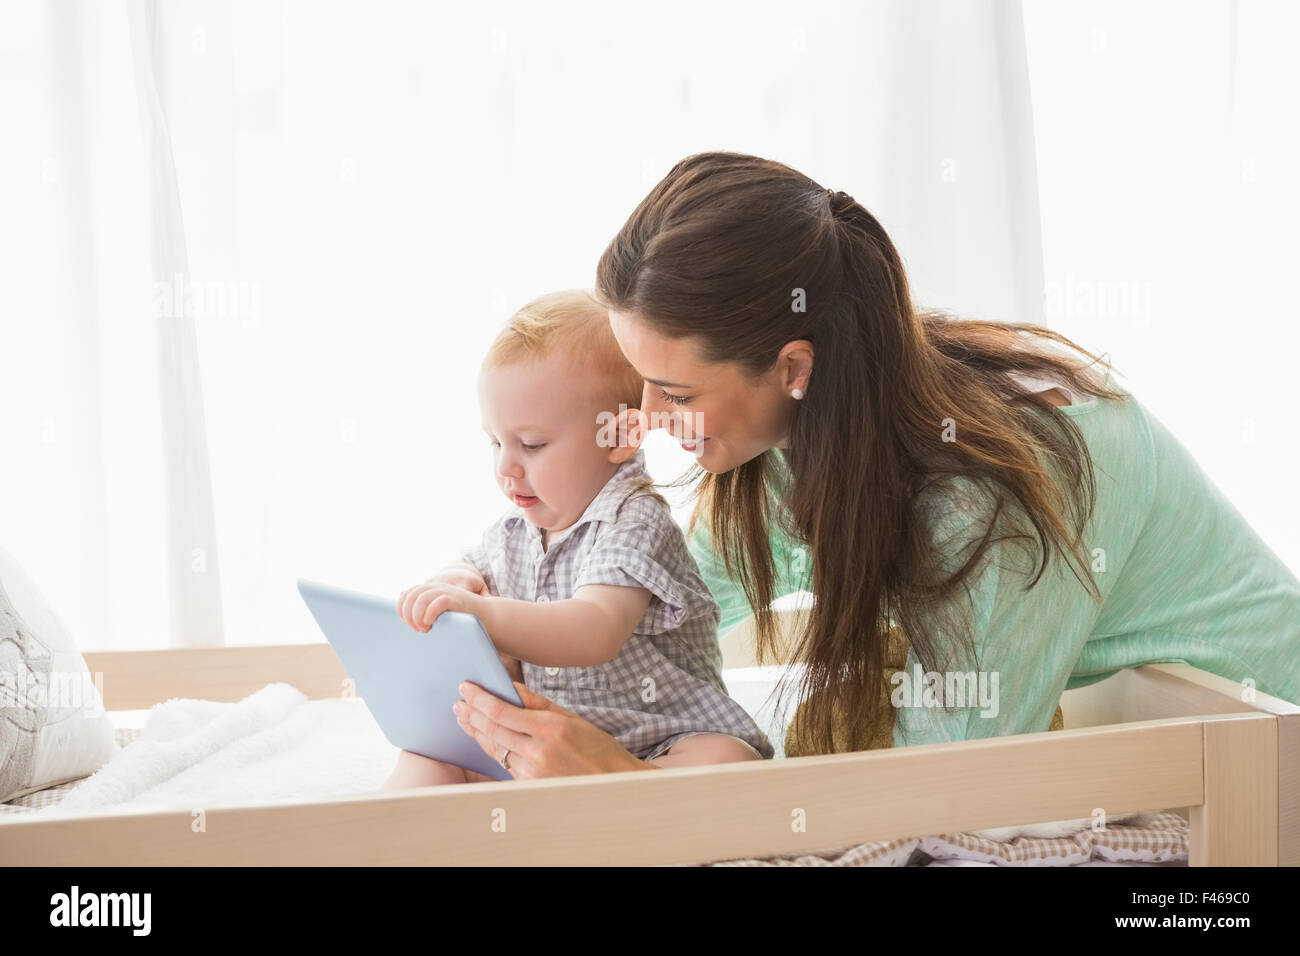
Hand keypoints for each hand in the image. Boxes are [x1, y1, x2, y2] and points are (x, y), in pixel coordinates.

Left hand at [396, 582, 482, 631]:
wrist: (486, 615)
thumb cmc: (460, 617)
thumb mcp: (438, 611)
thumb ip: (422, 607)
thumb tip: (403, 604)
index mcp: (429, 590)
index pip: (405, 595)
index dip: (402, 610)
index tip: (408, 624)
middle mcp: (436, 587)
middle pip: (411, 597)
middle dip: (409, 615)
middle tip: (417, 629)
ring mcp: (446, 591)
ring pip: (421, 599)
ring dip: (417, 616)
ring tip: (424, 629)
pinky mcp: (455, 599)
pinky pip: (437, 603)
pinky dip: (429, 613)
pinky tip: (430, 623)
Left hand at [453, 680, 648, 778]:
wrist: (611, 782)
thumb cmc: (595, 747)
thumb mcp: (569, 717)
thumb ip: (536, 702)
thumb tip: (508, 687)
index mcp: (549, 729)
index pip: (501, 711)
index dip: (479, 698)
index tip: (466, 687)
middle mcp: (537, 752)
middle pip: (491, 729)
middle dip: (471, 714)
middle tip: (459, 702)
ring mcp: (531, 772)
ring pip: (493, 748)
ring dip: (476, 732)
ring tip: (464, 718)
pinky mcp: (529, 786)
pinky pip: (504, 763)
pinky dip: (492, 748)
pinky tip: (483, 738)